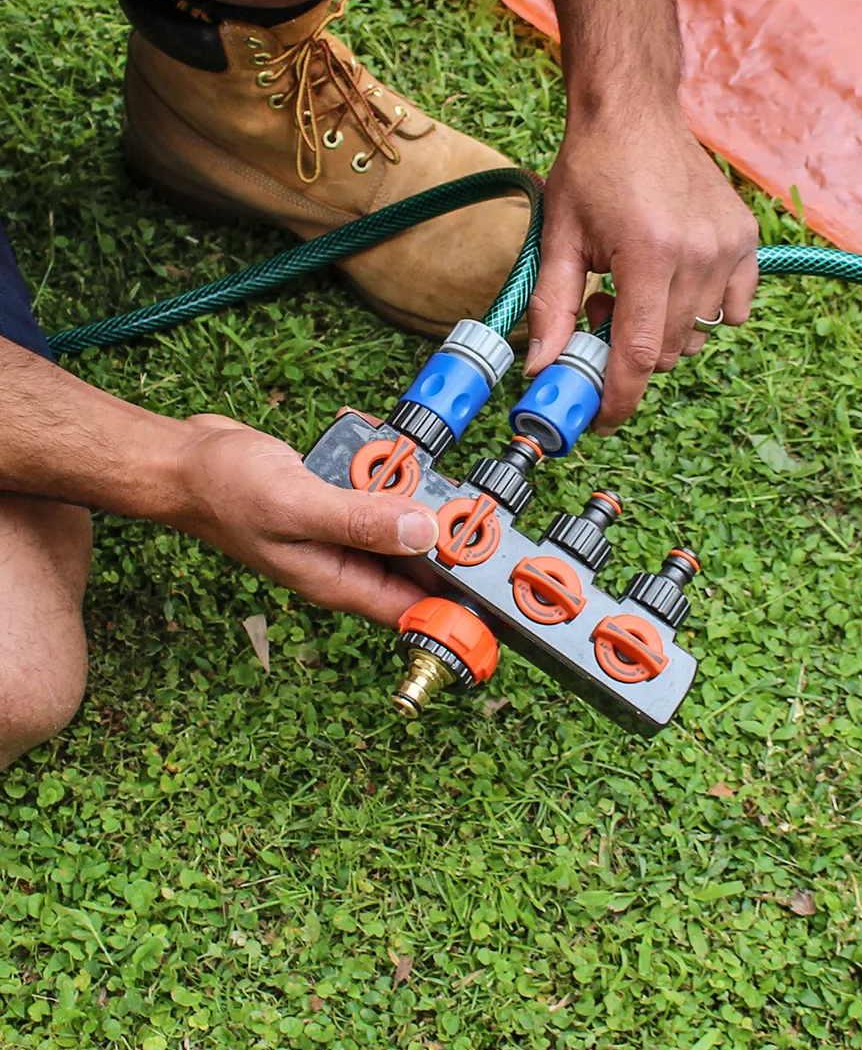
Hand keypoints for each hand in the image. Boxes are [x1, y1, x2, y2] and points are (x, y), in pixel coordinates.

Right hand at [172, 414, 437, 624]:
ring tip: (403, 460)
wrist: (184, 459)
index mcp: (335, 580)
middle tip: (459, 498)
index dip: (454, 602)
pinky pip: (374, 490)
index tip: (489, 577)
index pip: (409, 608)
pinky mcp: (332, 500)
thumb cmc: (224, 490)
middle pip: (414, 563)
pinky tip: (374, 441)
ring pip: (398, 521)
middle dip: (440, 531)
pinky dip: (381, 465)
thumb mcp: (297, 505)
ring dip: (409, 490)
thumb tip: (424, 534)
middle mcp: (341, 561)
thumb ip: (361, 522)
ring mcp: (337, 531)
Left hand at [526, 109, 758, 429]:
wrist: (634, 111)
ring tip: (633, 287)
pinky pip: (731, 310)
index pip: (638, 353)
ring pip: (695, 335)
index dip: (618, 397)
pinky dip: (701, 312)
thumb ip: (552, 307)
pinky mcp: (746, 239)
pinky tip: (673, 283)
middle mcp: (697, 252)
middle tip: (601, 309)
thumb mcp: (559, 237)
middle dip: (628, 352)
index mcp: (648, 253)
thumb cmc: (593, 168)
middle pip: (666, 351)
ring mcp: (728, 246)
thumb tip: (542, 368)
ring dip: (661, 330)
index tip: (601, 419)